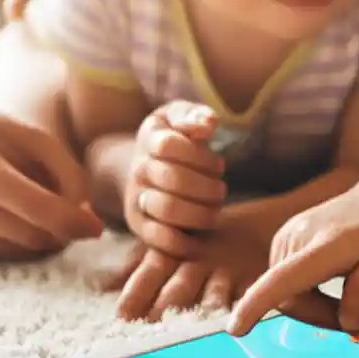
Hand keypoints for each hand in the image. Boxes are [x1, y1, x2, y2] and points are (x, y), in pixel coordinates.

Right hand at [0, 91, 103, 264]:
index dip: (72, 221)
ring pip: (16, 252)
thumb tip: (85, 221)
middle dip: (57, 228)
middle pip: (31, 235)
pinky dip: (7, 241)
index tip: (95, 227)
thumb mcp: (26, 133)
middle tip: (63, 209)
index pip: (35, 207)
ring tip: (19, 202)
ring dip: (33, 235)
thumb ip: (66, 170)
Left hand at [106, 210, 271, 320]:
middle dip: (166, 306)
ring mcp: (228, 272)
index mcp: (174, 253)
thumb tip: (103, 284)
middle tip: (153, 327)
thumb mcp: (173, 247)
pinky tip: (241, 321)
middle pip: (179, 287)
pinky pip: (250, 294)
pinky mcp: (254, 278)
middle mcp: (198, 262)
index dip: (136, 293)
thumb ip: (139, 266)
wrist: (260, 225)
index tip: (122, 315)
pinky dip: (246, 307)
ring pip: (214, 293)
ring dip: (206, 308)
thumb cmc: (205, 241)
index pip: (150, 273)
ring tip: (200, 325)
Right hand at [124, 101, 225, 259]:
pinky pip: (158, 237)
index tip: (219, 165)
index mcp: (150, 139)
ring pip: (167, 209)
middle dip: (206, 187)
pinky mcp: (139, 225)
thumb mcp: (179, 117)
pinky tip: (201, 235)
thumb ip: (193, 116)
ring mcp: (137, 198)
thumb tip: (209, 124)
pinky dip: (183, 241)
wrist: (144, 166)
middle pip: (173, 179)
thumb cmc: (174, 138)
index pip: (169, 146)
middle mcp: (139, 169)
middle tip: (221, 190)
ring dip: (200, 212)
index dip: (200, 157)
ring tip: (215, 210)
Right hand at [228, 164, 358, 337]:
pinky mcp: (287, 237)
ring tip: (350, 301)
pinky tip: (333, 287)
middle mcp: (297, 236)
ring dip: (313, 306)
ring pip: (284, 290)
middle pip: (287, 296)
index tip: (235, 328)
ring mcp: (288, 234)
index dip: (257, 305)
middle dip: (317, 316)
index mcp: (325, 243)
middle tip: (356, 320)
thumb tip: (347, 324)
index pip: (283, 278)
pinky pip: (286, 278)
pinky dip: (307, 292)